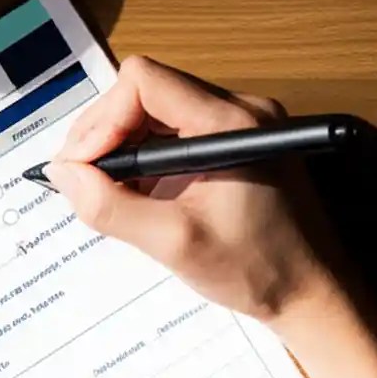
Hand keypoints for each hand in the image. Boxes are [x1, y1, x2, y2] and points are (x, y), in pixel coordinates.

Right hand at [46, 56, 342, 326]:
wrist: (314, 295)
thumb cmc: (258, 270)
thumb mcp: (174, 244)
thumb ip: (111, 208)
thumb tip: (63, 175)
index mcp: (229, 122)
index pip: (143, 82)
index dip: (102, 119)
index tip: (83, 167)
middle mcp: (237, 110)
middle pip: (145, 93)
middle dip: (105, 135)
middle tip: (81, 183)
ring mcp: (239, 124)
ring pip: (155, 113)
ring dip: (122, 148)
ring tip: (107, 194)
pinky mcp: (235, 144)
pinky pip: (173, 132)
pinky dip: (145, 159)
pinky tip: (137, 196)